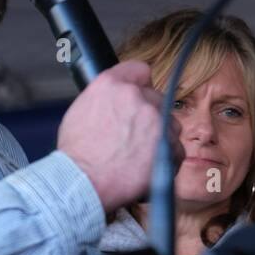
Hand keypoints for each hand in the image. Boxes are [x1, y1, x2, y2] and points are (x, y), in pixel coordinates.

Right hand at [57, 61, 181, 211]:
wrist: (83, 184)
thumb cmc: (77, 155)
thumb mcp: (81, 111)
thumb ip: (105, 98)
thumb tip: (118, 99)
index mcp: (111, 84)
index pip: (140, 70)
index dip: (140, 84)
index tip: (141, 94)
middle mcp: (136, 97)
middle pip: (156, 99)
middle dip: (149, 116)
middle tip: (133, 136)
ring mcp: (156, 119)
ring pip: (170, 123)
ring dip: (160, 137)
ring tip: (139, 156)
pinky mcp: (169, 143)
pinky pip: (176, 148)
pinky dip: (167, 159)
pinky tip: (147, 168)